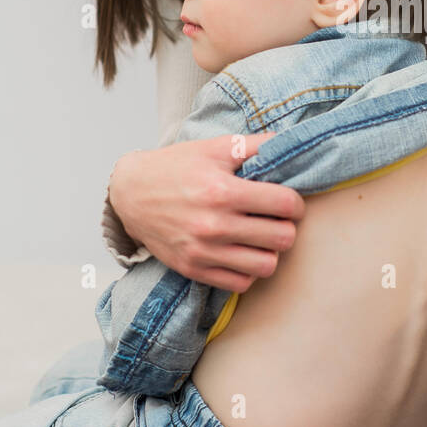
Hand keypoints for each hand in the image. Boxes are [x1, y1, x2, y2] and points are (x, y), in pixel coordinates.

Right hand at [108, 134, 304, 290]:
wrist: (130, 192)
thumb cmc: (176, 167)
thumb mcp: (214, 147)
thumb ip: (255, 145)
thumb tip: (288, 143)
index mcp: (223, 191)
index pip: (285, 205)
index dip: (296, 203)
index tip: (290, 201)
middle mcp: (214, 224)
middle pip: (282, 238)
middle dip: (287, 227)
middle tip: (277, 220)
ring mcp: (204, 251)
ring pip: (266, 266)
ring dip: (270, 251)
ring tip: (261, 238)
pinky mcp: (194, 269)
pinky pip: (240, 283)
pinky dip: (248, 270)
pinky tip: (243, 252)